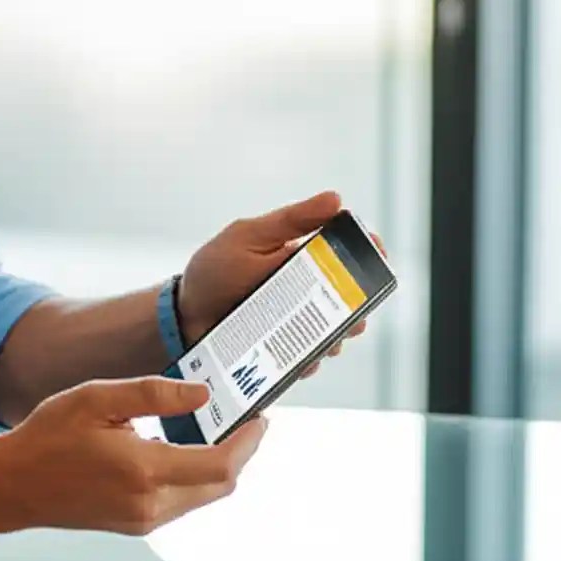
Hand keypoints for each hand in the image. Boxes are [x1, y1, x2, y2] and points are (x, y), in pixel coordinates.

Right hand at [0, 377, 266, 535]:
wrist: (13, 485)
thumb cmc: (48, 437)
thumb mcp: (99, 398)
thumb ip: (154, 394)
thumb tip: (202, 393)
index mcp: (144, 471)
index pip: (221, 464)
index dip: (249, 441)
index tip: (260, 418)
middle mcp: (149, 504)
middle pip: (220, 485)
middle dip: (240, 453)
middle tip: (245, 421)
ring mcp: (143, 520)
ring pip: (204, 496)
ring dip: (217, 466)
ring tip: (217, 429)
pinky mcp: (135, 525)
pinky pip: (182, 502)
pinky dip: (194, 477)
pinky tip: (183, 449)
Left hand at [178, 191, 381, 376]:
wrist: (183, 316)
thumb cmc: (215, 270)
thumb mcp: (248, 237)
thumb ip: (290, 220)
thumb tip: (335, 199)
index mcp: (304, 257)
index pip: (348, 253)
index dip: (369, 253)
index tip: (376, 256)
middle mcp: (307, 292)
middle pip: (351, 299)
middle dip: (359, 307)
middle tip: (352, 313)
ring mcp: (298, 325)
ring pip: (335, 334)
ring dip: (336, 337)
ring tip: (324, 341)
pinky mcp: (286, 353)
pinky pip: (308, 361)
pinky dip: (308, 362)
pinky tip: (298, 360)